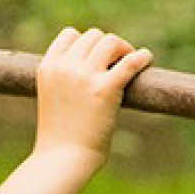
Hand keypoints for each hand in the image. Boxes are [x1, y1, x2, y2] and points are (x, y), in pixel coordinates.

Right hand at [32, 26, 152, 170]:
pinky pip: (130, 62)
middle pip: (93, 36)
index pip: (70, 34)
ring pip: (111, 42)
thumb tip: (93, 67)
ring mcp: (84, 76)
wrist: (62, 158)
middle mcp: (64, 67)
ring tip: (129, 63)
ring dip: (123, 49)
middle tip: (117, 64)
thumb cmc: (59, 134)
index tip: (96, 58)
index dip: (86, 43)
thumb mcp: (51, 96)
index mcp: (47, 67)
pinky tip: (147, 59)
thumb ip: (65, 77)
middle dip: (108, 47)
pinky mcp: (105, 89)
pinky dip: (141, 57)